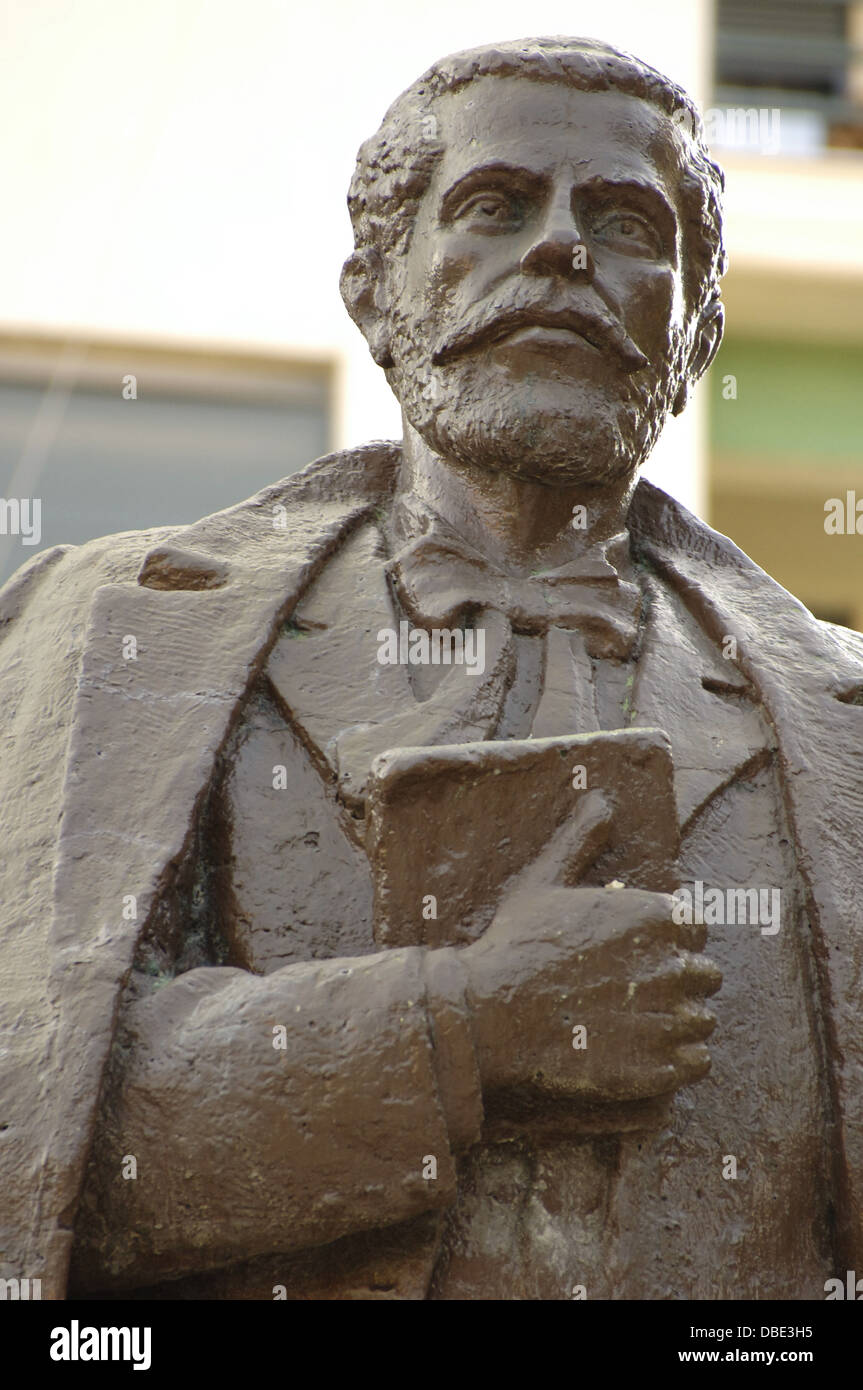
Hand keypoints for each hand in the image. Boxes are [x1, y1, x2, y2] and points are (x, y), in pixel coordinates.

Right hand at [462, 791, 720, 1105]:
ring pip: (703, 1019)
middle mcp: (674, 964)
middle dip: (677, 983)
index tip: (635, 955)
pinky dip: (677, 1060)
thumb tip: (600, 801)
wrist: (489, 1016)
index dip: (668, 942)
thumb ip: (582, 840)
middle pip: (706, 975)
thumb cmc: (515, 945)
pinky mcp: (661, 1066)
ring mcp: (670, 1018)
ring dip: (678, 1023)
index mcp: (658, 915)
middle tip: (632, 994)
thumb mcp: (544, 881)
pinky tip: (640, 1054)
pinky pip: (697, 1061)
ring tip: (635, 1027)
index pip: (697, 927)